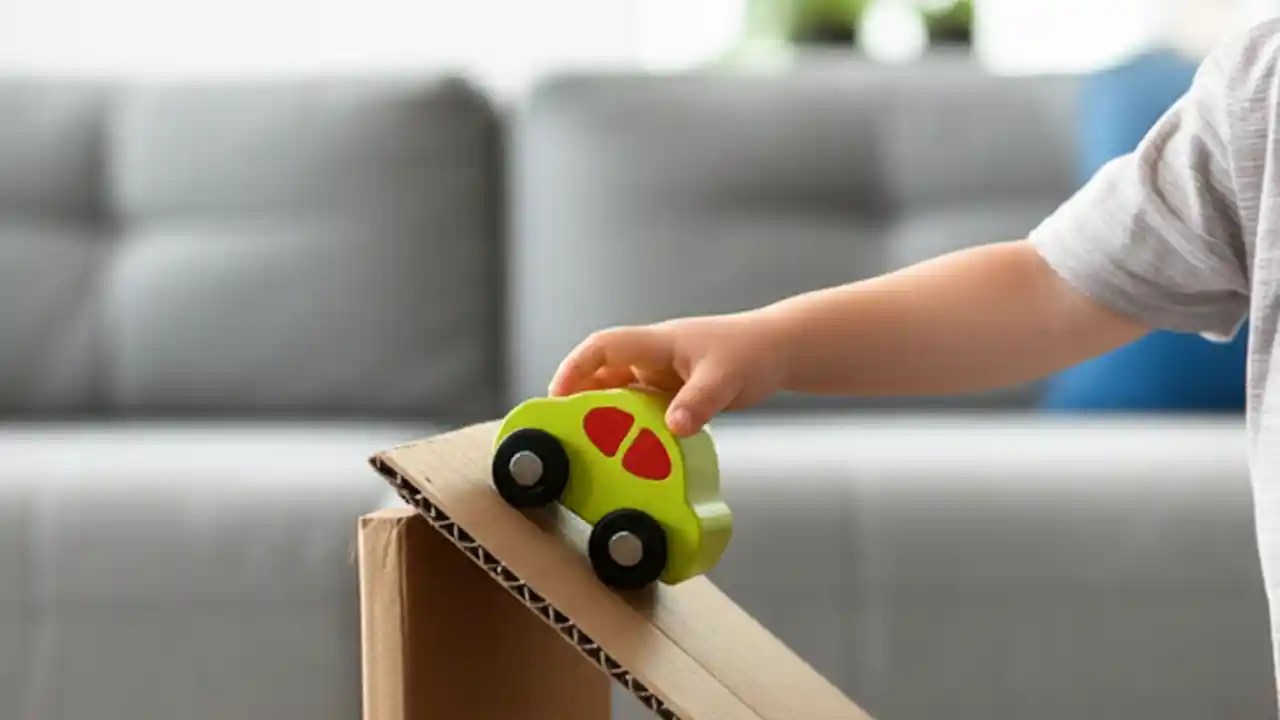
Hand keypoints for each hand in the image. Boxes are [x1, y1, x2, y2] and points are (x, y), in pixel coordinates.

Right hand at [548, 313, 787, 436]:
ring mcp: (662, 375)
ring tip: (592, 445)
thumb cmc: (752, 352)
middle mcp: (653, 357)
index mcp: (656, 343)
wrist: (779, 350)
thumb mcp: (724, 378)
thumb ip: (699, 402)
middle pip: (602, 371)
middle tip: (568, 430)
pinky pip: (642, 408)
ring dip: (605, 414)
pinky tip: (631, 450)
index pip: (602, 347)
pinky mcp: (674, 393)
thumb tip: (674, 427)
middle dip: (580, 397)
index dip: (574, 368)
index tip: (558, 396)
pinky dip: (631, 426)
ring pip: (620, 392)